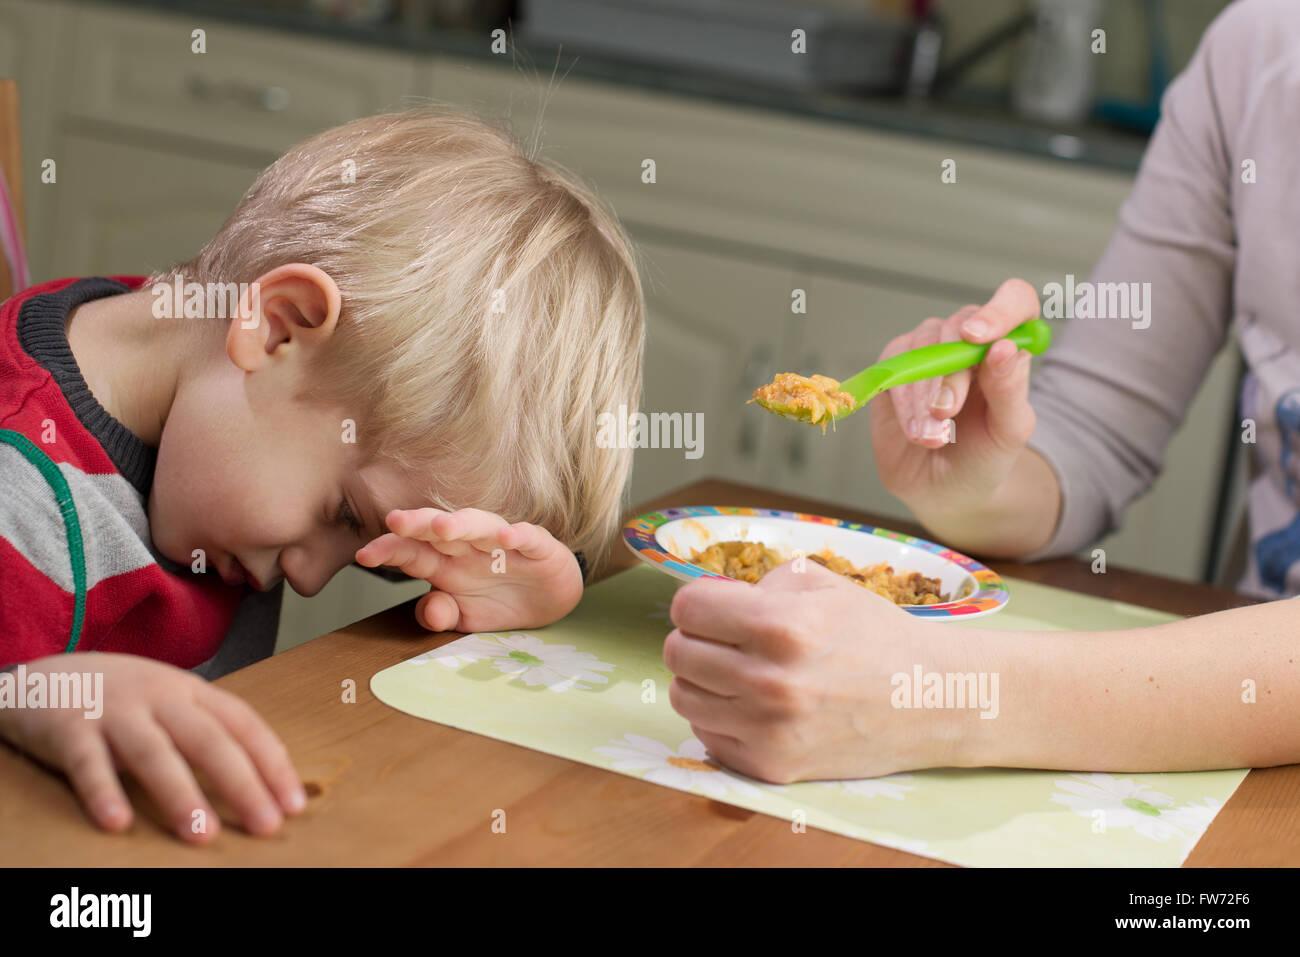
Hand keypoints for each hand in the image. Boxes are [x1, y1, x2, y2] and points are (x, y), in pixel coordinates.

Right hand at [0, 653, 305, 842]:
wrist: (46, 673)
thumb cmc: (123, 700)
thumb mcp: (172, 704)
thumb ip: (209, 733)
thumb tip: (261, 784)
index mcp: (191, 692)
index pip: (243, 724)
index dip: (271, 762)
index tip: (293, 803)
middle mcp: (159, 697)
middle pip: (208, 740)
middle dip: (241, 783)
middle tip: (265, 825)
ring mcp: (114, 711)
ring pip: (153, 752)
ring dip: (180, 793)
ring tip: (202, 835)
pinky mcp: (69, 728)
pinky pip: (87, 763)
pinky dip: (103, 792)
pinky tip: (118, 823)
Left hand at [354, 507, 583, 632]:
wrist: (550, 598)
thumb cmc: (500, 601)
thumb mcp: (465, 618)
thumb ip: (441, 614)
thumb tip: (427, 610)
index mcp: (446, 564)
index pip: (412, 552)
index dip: (389, 550)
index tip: (364, 555)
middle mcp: (470, 547)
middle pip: (439, 530)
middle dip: (418, 524)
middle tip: (395, 521)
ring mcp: (503, 544)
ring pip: (480, 526)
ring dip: (462, 524)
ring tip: (442, 527)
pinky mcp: (538, 546)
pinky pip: (528, 537)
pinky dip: (518, 535)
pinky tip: (507, 537)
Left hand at [664, 561, 969, 783]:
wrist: (929, 700)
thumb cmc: (874, 635)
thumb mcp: (822, 583)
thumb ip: (758, 583)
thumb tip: (710, 601)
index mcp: (781, 626)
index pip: (687, 608)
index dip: (698, 603)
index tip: (715, 607)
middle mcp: (769, 682)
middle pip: (677, 652)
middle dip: (697, 638)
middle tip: (727, 639)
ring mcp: (768, 730)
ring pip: (683, 695)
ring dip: (702, 679)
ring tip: (738, 671)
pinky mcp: (769, 766)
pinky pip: (707, 734)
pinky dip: (720, 716)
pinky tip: (753, 705)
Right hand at [871, 278, 1040, 517]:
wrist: (944, 490)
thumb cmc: (984, 458)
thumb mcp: (1008, 432)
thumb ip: (1010, 390)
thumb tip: (1004, 348)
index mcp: (1008, 348)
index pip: (1014, 301)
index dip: (1000, 310)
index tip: (978, 337)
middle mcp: (968, 341)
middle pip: (959, 325)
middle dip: (950, 373)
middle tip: (946, 414)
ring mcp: (929, 351)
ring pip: (922, 346)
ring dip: (923, 395)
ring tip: (932, 437)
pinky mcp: (894, 368)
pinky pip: (893, 366)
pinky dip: (902, 402)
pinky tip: (915, 431)